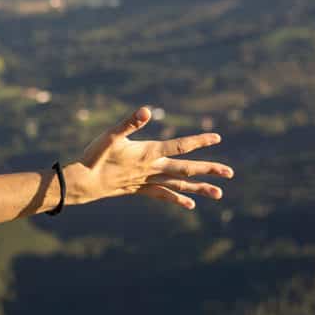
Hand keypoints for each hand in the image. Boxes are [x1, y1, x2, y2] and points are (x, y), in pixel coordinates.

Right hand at [69, 106, 231, 209]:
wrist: (84, 183)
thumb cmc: (95, 156)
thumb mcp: (111, 135)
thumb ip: (129, 123)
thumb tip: (147, 110)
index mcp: (148, 153)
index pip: (179, 146)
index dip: (198, 141)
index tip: (217, 138)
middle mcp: (152, 169)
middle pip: (186, 169)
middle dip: (209, 170)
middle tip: (230, 173)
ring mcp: (147, 180)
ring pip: (179, 185)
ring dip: (199, 188)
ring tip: (219, 193)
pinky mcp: (140, 188)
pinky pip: (164, 194)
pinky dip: (178, 198)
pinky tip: (190, 204)